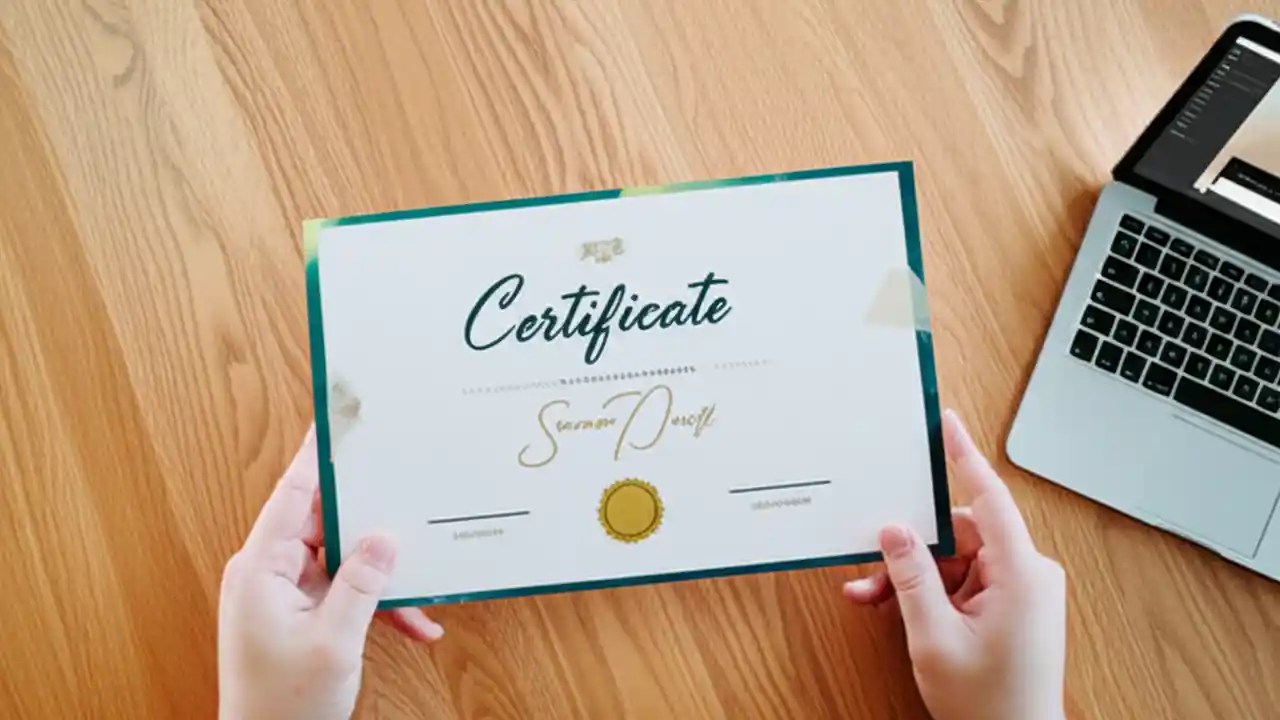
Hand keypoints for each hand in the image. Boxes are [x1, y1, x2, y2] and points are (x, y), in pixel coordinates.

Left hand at [218, 427, 443, 719]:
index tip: (339, 419)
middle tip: (406, 491)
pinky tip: (414, 624)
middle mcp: (267, 573)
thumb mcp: (334, 642)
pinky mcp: (298, 615)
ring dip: (381, 575)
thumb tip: (384, 537)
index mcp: (261, 568)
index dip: (317, 455)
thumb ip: (362, 584)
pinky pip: (343, 592)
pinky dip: (376, 605)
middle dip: (370, 519)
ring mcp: (282, 595)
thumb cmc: (283, 707)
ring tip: (421, 579)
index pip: (292, 494)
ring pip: (341, 559)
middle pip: (323, 522)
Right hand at [845, 410, 1065, 719]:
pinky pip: (964, 581)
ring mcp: (1022, 590)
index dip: (965, 457)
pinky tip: (896, 609)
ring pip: (956, 561)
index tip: (947, 424)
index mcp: (1022, 576)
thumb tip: (895, 531)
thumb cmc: (988, 705)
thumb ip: (911, 577)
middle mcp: (1029, 575)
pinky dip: (931, 593)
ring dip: (914, 578)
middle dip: (911, 552)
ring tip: (874, 600)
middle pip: (960, 535)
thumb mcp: (934, 637)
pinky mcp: (1012, 605)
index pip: (991, 498)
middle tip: (869, 570)